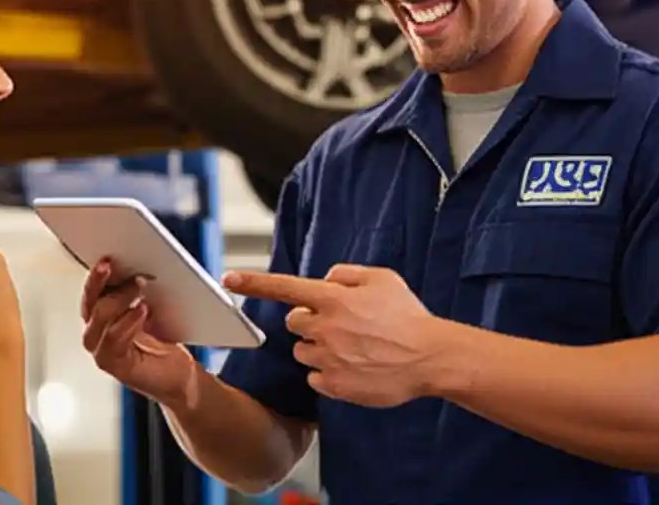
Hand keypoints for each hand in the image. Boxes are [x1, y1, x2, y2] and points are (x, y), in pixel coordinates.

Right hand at [81, 258, 197, 405]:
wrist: (177, 374)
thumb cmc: (162, 340)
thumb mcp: (149, 306)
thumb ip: (138, 289)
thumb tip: (137, 262)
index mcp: (102, 314)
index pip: (93, 289)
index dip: (97, 273)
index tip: (107, 257)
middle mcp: (96, 330)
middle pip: (91, 300)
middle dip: (102, 281)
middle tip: (116, 265)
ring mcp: (100, 348)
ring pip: (100, 317)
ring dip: (119, 298)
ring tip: (138, 286)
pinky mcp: (112, 364)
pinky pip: (112, 340)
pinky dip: (127, 322)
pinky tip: (141, 310)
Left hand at [223, 264, 443, 407]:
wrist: (430, 358)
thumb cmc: (408, 316)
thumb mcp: (383, 279)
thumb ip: (347, 274)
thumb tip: (325, 280)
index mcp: (334, 299)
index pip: (284, 286)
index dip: (253, 282)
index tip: (228, 278)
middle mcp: (325, 327)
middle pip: (292, 322)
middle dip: (308, 321)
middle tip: (339, 324)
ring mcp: (328, 358)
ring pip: (303, 351)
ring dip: (319, 347)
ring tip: (354, 348)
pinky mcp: (334, 385)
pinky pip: (316, 377)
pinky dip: (329, 372)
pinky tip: (356, 367)